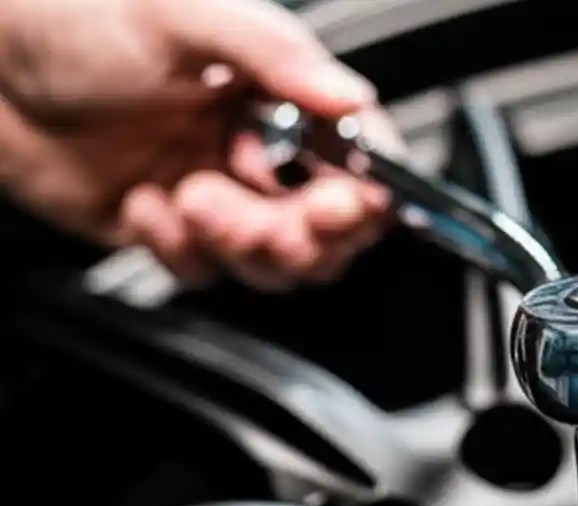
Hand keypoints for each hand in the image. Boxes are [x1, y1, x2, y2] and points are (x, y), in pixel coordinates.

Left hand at [0, 0, 403, 290]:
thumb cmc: (71, 15)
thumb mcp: (184, 17)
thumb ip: (276, 56)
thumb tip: (353, 96)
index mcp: (279, 93)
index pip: (357, 155)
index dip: (367, 191)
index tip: (352, 205)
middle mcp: (256, 147)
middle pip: (326, 227)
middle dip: (302, 235)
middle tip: (270, 222)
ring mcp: (214, 192)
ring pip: (270, 261)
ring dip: (238, 243)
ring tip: (191, 199)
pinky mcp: (166, 229)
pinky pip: (200, 270)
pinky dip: (173, 246)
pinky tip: (142, 201)